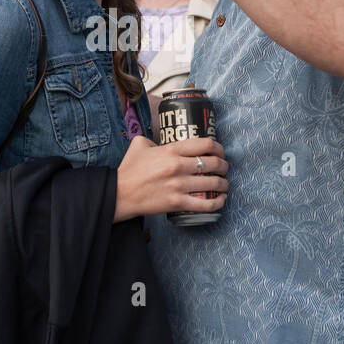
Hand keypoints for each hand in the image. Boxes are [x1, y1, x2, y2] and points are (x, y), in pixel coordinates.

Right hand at [113, 135, 227, 221]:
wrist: (119, 193)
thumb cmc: (129, 170)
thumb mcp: (139, 145)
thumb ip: (153, 139)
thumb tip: (162, 140)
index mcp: (171, 150)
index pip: (205, 144)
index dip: (219, 148)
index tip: (220, 152)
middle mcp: (178, 166)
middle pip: (214, 163)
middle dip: (224, 166)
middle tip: (224, 168)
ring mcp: (179, 186)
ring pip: (214, 183)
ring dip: (224, 184)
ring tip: (224, 184)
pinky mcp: (178, 203)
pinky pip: (206, 204)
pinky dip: (218, 202)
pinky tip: (221, 199)